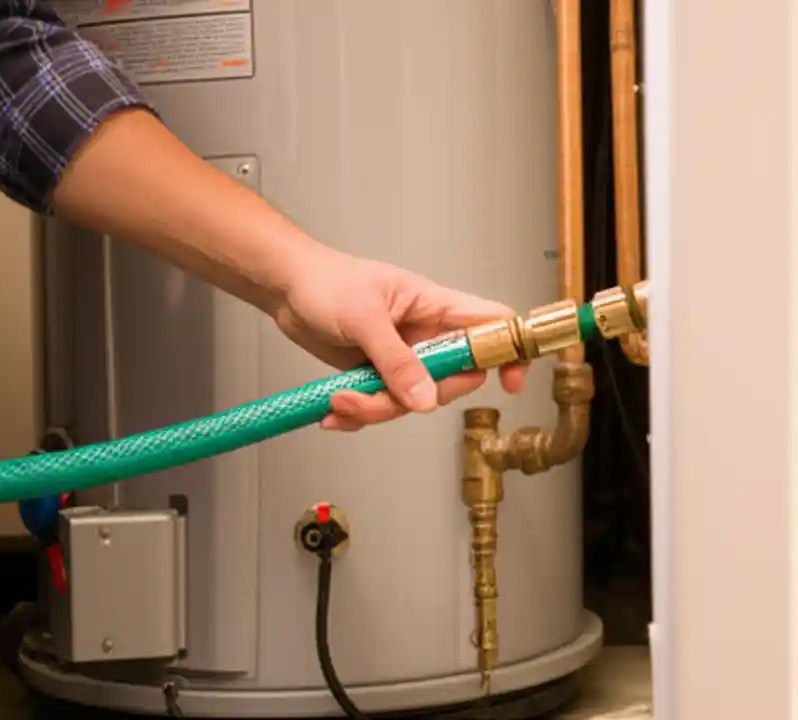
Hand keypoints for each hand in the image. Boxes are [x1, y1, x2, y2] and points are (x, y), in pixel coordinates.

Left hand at [273, 243, 526, 430]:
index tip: (511, 380)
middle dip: (418, 397)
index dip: (509, 350)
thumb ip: (396, 361)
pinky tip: (335, 408)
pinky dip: (358, 413)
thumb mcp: (364, 319)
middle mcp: (425, 335)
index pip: (490, 325)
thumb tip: (425, 399)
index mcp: (435, 306)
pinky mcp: (377, 374)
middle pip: (453, 379)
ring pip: (412, 401)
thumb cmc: (327, 282)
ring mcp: (402, 358)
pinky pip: (383, 406)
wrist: (286, 288)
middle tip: (384, 394)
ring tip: (341, 399)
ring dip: (375, 408)